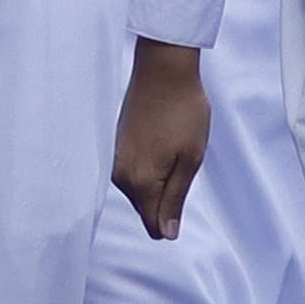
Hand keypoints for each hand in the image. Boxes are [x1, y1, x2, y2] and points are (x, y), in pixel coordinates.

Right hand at [114, 41, 210, 235]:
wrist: (163, 69)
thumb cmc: (183, 112)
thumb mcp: (190, 159)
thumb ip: (175, 199)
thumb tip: (167, 234)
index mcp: (140, 183)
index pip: (154, 224)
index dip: (175, 214)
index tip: (184, 183)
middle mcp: (120, 177)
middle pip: (148, 207)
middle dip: (168, 193)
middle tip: (182, 157)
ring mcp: (115, 160)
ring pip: (142, 189)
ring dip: (160, 176)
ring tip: (172, 143)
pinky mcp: (115, 147)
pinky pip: (135, 170)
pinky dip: (151, 162)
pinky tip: (163, 137)